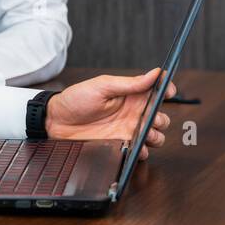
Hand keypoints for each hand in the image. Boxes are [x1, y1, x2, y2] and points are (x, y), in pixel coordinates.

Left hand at [46, 68, 173, 160]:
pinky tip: (135, 146)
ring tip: (144, 133)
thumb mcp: (101, 86)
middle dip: (161, 118)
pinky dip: (143, 150)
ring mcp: (129, 130)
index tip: (167, 91)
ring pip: (156, 135)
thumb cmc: (75, 100)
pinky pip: (142, 151)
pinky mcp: (123, 145)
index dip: (167, 89)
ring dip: (156, 135)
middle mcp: (133, 113)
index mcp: (131, 95)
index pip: (158, 91)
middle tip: (150, 118)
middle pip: (161, 117)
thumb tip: (155, 73)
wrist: (56, 121)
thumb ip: (129, 83)